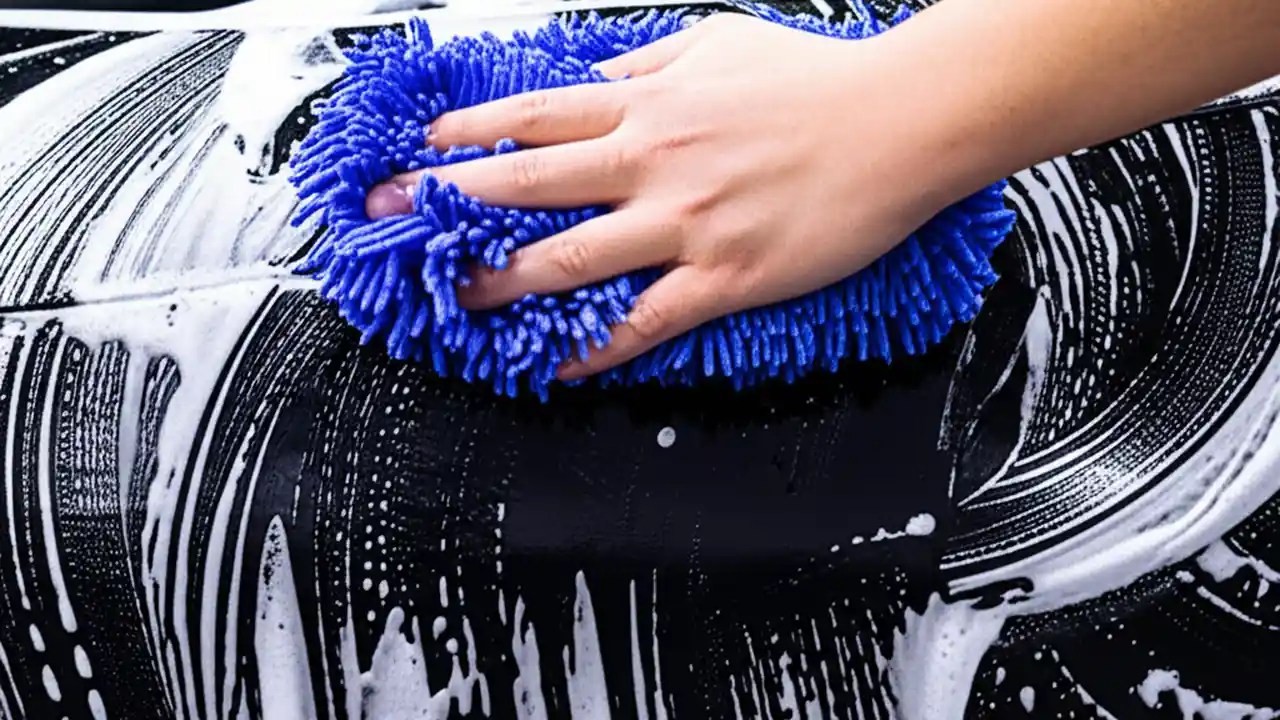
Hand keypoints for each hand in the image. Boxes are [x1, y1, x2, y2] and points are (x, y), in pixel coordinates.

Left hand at [365, 13, 958, 379]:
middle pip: (527, 187)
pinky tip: (558, 363)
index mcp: (649, 105)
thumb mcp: (719, 43)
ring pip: (571, 258)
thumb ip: (650, 61)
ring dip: (502, 281)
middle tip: (395, 222)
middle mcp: (652, 163)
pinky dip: (595, 345)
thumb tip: (602, 76)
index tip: (422, 154)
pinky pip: (645, 320)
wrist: (899, 123)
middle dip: (450, 204)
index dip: (468, 137)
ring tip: (454, 298)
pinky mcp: (725, 278)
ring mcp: (684, 225)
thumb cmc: (815, 81)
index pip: (534, 119)